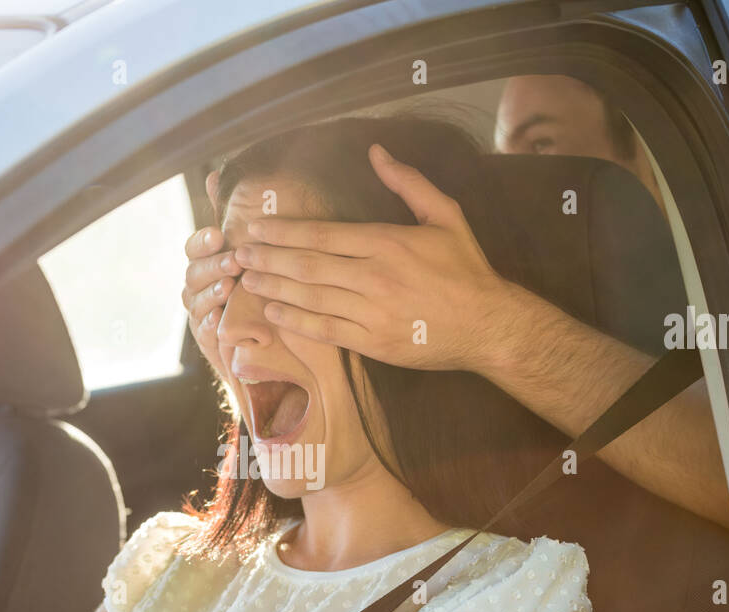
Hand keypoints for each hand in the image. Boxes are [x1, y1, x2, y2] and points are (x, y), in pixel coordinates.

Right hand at [180, 170, 241, 363]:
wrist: (267, 338)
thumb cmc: (255, 289)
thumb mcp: (248, 250)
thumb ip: (231, 217)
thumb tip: (212, 176)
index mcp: (205, 264)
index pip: (193, 248)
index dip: (203, 241)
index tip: (218, 234)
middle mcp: (198, 288)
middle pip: (192, 274)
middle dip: (212, 266)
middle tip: (234, 262)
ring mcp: (201, 315)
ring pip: (195, 301)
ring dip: (211, 293)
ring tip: (229, 288)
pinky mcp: (208, 342)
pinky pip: (203, 333)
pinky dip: (210, 325)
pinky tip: (220, 319)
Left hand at [232, 143, 535, 373]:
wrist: (489, 325)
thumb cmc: (466, 269)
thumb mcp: (445, 216)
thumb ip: (408, 183)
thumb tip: (377, 150)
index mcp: (387, 242)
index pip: (322, 234)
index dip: (284, 232)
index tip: (257, 228)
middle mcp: (373, 277)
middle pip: (307, 265)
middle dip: (268, 259)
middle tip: (239, 254)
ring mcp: (371, 312)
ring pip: (310, 298)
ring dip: (273, 288)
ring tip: (246, 280)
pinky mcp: (373, 343)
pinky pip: (325, 331)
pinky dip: (296, 321)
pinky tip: (273, 313)